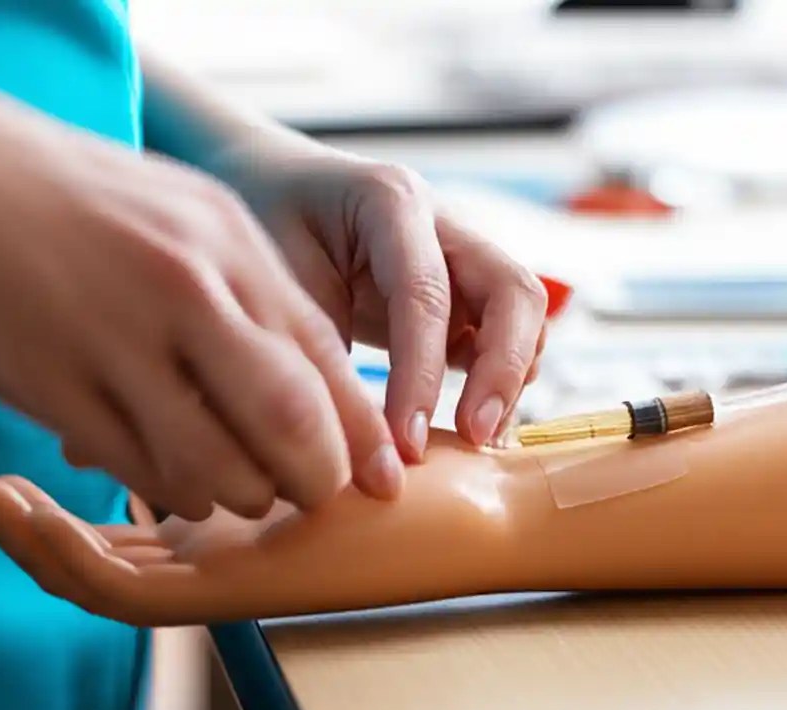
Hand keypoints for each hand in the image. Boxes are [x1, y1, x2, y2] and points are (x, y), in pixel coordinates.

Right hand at [0, 40, 402, 519]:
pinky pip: (137, 470)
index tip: (375, 475)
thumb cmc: (71, 195)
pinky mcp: (48, 381)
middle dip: (317, 478)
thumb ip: (247, 287)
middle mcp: (184, 287)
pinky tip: (169, 484)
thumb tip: (314, 375)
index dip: (360, 430)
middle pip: (290, 419)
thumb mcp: (183, 211)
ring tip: (240, 492)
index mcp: (228, 243)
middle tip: (314, 497)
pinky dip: (168, 494)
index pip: (324, 355)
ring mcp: (113, 336)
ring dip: (240, 496)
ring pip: (215, 463)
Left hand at [225, 151, 548, 458]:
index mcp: (390, 201)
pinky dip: (496, 380)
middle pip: (514, 291)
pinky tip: (467, 426)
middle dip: (502, 370)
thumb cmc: (263, 225)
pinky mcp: (465, 291)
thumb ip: (319, 350)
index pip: (426, 295)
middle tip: (474, 437)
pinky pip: (503, 335)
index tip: (404, 445)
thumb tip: (352, 449)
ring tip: (473, 440)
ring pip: (522, 314)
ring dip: (508, 378)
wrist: (268, 184)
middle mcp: (443, 221)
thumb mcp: (275, 280)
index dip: (422, 376)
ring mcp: (462, 254)